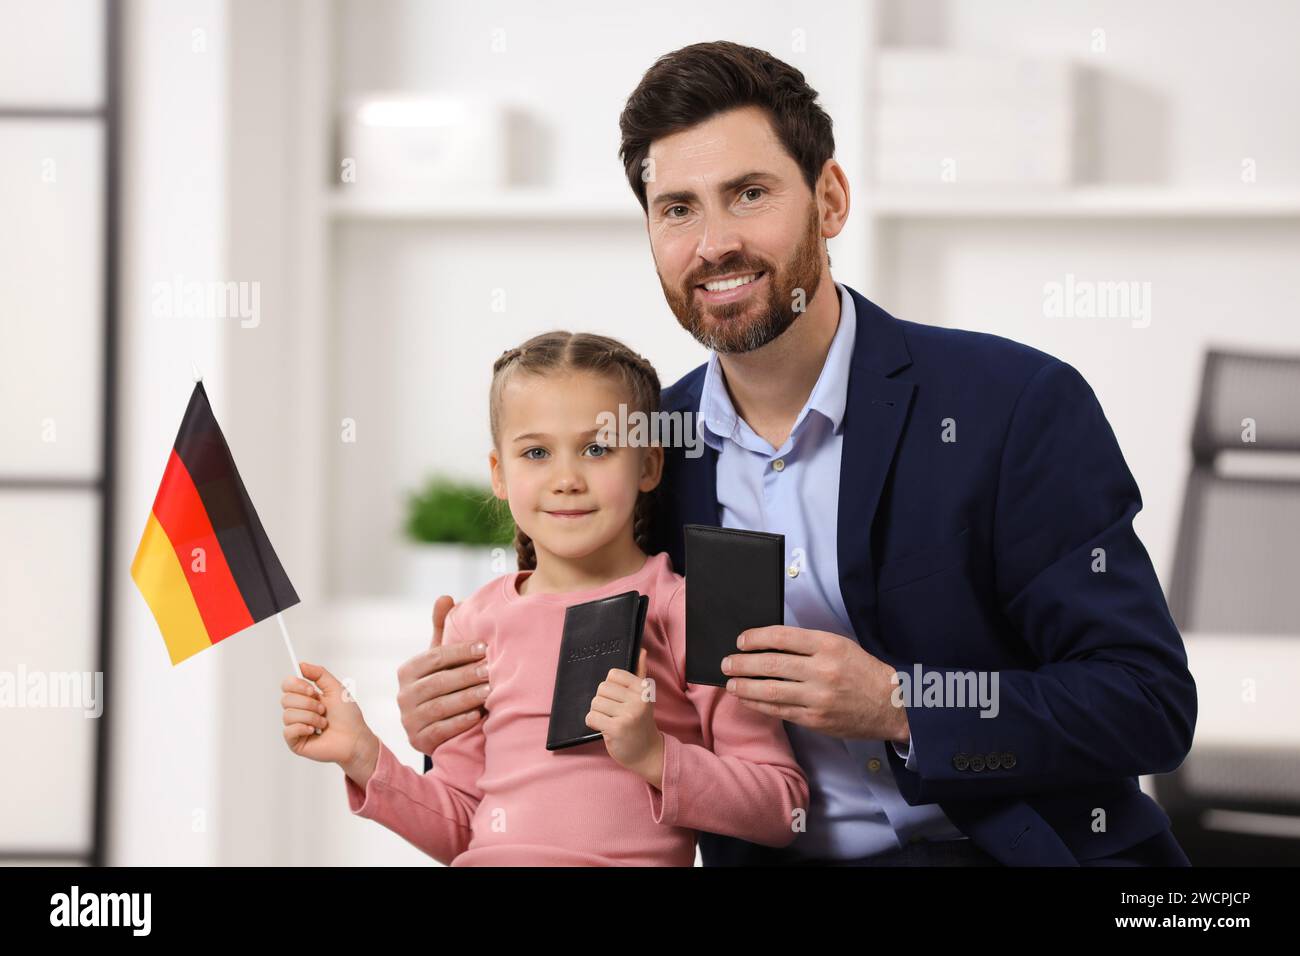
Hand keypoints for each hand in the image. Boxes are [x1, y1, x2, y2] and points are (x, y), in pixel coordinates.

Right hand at [281, 661, 379, 786]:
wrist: (355, 738)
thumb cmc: (348, 716)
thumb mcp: (335, 688)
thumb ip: (319, 674)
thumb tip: (301, 664)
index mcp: (306, 697)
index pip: (287, 685)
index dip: (296, 685)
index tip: (311, 690)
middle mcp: (299, 710)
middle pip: (285, 699)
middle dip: (308, 703)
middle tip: (323, 709)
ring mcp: (296, 726)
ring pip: (288, 714)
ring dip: (311, 717)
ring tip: (323, 723)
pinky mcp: (295, 741)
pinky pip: (288, 731)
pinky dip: (304, 728)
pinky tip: (314, 732)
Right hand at [397, 594, 489, 755]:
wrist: (433, 726)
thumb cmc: (441, 683)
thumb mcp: (439, 658)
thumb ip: (442, 629)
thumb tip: (446, 597)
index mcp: (408, 671)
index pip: (433, 658)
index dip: (459, 651)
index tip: (484, 647)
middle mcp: (404, 695)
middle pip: (437, 682)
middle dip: (466, 675)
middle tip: (490, 670)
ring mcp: (409, 720)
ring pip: (439, 707)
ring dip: (466, 698)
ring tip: (489, 691)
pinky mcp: (418, 741)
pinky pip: (440, 730)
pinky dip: (459, 722)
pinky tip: (477, 715)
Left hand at [586, 648, 663, 786]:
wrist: (648, 753)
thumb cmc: (641, 723)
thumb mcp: (643, 698)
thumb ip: (640, 673)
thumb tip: (641, 650)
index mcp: (644, 689)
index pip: (613, 674)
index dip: (611, 688)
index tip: (619, 700)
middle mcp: (638, 700)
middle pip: (601, 689)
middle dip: (602, 702)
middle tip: (614, 713)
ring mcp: (628, 714)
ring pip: (595, 703)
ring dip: (598, 714)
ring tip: (611, 721)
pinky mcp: (616, 728)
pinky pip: (591, 717)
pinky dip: (593, 723)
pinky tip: (605, 729)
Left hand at [721, 626, 909, 742]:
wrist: (891, 705)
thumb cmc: (862, 671)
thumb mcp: (839, 646)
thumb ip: (807, 645)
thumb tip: (769, 645)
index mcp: (828, 646)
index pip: (782, 637)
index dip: (756, 638)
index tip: (741, 640)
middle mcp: (822, 671)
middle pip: (771, 665)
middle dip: (742, 664)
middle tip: (727, 662)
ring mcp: (818, 698)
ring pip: (770, 691)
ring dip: (744, 686)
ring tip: (730, 683)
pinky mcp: (815, 720)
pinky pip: (780, 711)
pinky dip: (759, 705)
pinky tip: (748, 699)